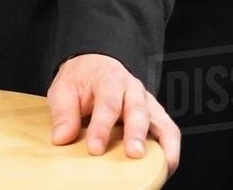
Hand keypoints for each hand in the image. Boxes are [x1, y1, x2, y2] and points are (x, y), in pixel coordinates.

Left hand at [47, 54, 179, 172]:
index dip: (102, 127)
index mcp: (109, 78)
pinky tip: (164, 167)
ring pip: (161, 122)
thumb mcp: (64, 89)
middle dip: (136, 134)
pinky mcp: (156, 117)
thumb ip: (63, 113)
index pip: (108, 102)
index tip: (94, 148)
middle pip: (138, 110)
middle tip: (132, 154)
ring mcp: (147, 103)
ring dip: (162, 145)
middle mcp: (132, 89)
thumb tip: (62, 138)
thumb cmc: (81, 80)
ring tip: (158, 167)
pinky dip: (170, 150)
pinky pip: (169, 132)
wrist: (95, 65)